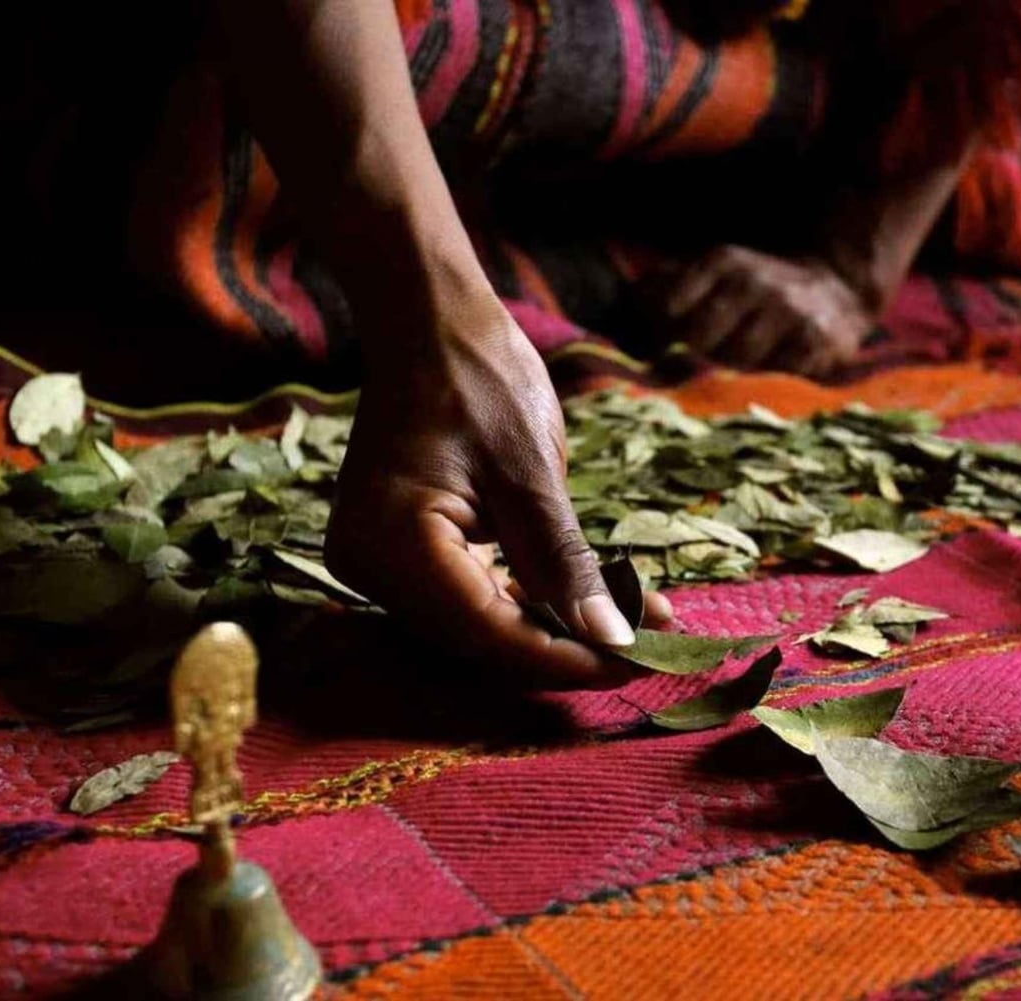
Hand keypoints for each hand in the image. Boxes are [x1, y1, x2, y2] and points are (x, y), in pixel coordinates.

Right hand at [325, 292, 669, 688]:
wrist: (428, 321)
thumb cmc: (477, 377)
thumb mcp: (532, 472)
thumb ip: (564, 563)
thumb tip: (612, 638)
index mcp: (392, 545)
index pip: (488, 633)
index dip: (568, 658)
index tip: (640, 661)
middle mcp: (369, 567)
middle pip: (482, 639)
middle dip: (568, 647)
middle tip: (650, 648)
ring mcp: (379, 561)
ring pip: (479, 624)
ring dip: (554, 628)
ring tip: (635, 627)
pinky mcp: (402, 551)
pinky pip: (470, 595)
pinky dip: (528, 601)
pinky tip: (587, 604)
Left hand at [656, 246, 873, 378]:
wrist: (837, 286)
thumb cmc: (759, 288)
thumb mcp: (718, 270)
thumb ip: (672, 281)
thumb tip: (633, 299)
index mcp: (723, 262)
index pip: (669, 306)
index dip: (662, 330)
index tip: (669, 340)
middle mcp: (753, 282)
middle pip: (700, 338)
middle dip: (700, 353)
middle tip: (711, 354)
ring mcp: (787, 311)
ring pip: (739, 359)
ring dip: (739, 366)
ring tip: (748, 354)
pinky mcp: (816, 340)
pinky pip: (779, 371)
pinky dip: (776, 373)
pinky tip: (781, 359)